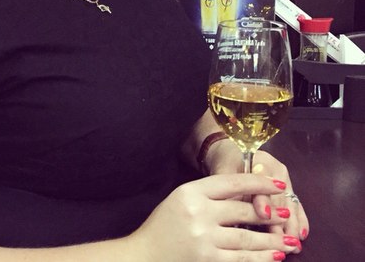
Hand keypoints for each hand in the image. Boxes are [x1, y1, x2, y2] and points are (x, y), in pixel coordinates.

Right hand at [129, 173, 299, 261]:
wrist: (145, 254)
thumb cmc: (165, 224)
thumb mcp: (182, 199)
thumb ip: (210, 196)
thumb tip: (249, 196)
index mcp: (191, 191)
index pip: (232, 183)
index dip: (259, 183)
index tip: (278, 184)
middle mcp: (198, 212)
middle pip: (243, 211)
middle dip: (270, 214)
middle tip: (287, 214)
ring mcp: (204, 238)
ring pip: (248, 239)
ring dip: (273, 241)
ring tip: (290, 241)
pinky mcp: (208, 260)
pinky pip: (242, 259)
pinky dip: (261, 259)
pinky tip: (274, 257)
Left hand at [207, 140, 308, 254]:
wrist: (233, 153)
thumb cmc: (226, 164)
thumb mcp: (224, 174)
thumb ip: (231, 193)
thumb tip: (235, 218)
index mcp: (258, 160)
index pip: (261, 183)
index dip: (262, 200)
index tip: (264, 216)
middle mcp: (276, 169)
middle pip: (278, 197)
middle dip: (280, 222)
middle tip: (280, 242)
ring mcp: (285, 178)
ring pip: (290, 204)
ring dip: (292, 226)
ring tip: (293, 246)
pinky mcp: (290, 188)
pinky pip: (297, 205)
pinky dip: (299, 221)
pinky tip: (301, 235)